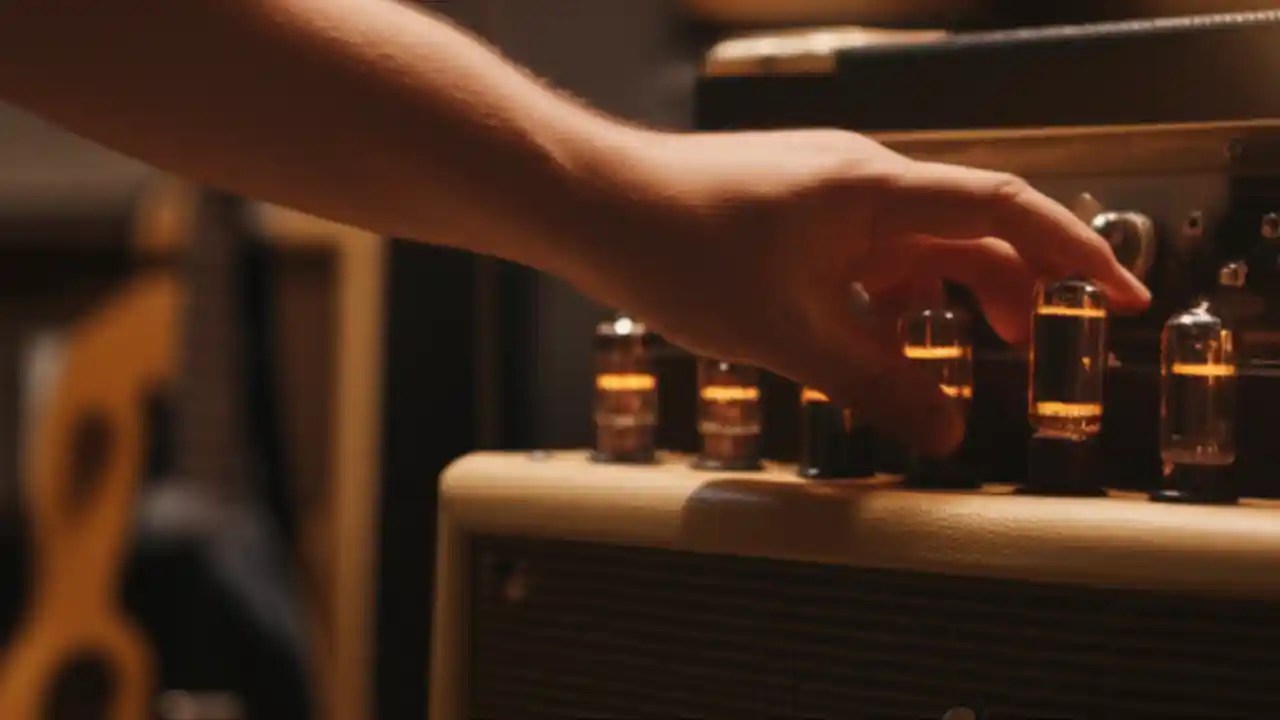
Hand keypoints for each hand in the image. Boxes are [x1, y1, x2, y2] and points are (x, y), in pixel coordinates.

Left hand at [566, 128, 1149, 456]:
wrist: (594, 203)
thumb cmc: (679, 247)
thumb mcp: (791, 337)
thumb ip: (873, 386)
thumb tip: (942, 432)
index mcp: (875, 192)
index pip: (1005, 209)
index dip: (1075, 254)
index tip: (1124, 294)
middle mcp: (859, 179)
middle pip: (966, 228)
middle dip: (1005, 288)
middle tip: (1021, 349)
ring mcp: (825, 191)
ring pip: (911, 243)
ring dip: (935, 299)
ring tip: (933, 359)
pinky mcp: (793, 207)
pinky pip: (863, 250)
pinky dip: (881, 295)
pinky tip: (863, 338)